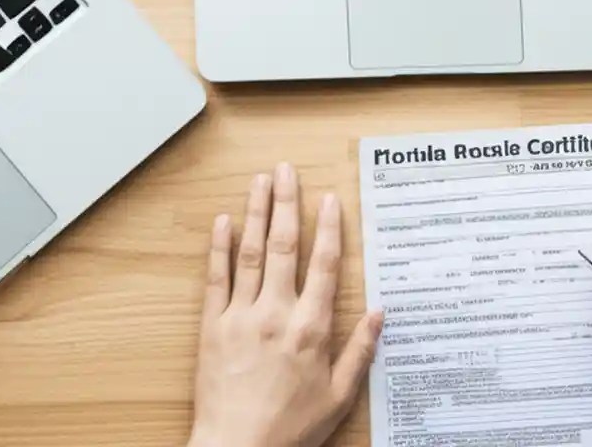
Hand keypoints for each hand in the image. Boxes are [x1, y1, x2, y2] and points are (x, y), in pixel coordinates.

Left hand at [189, 164, 382, 446]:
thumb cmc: (290, 428)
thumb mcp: (339, 396)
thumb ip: (360, 351)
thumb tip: (380, 314)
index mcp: (311, 328)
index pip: (324, 266)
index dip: (329, 229)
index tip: (329, 200)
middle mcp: (276, 314)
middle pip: (285, 247)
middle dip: (287, 204)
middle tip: (288, 171)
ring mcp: (241, 317)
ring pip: (251, 254)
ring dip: (256, 213)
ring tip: (260, 181)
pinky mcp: (212, 327)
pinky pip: (216, 279)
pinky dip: (220, 248)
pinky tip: (224, 221)